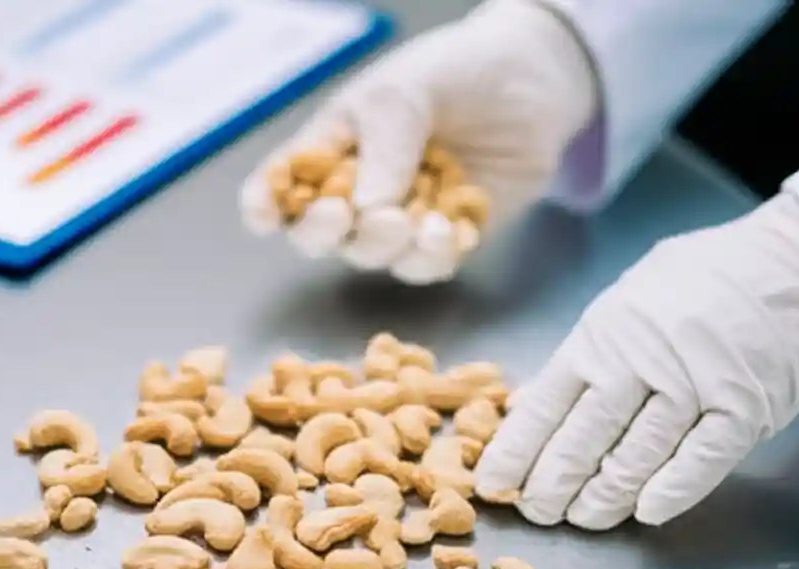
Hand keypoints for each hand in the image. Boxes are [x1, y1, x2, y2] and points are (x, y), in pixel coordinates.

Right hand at [240, 0, 596, 283]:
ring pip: (372, 256)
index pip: (279, 186)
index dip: (264, 206)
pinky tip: (451, 229)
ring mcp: (401, 217)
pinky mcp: (447, 236)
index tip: (266, 217)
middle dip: (327, 233)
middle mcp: (357, 190)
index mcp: (331, 148)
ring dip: (387, 247)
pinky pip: (426, 266)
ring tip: (420, 220)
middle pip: (318, 236)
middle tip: (352, 214)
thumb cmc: (452, 72)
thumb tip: (364, 213)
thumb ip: (382, 150)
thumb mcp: (403, 92)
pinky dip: (434, 256)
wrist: (534, 78)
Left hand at [474, 193, 798, 528]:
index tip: (494, 484)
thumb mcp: (628, 300)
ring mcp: (693, 384)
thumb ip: (587, 354)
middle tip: (537, 513)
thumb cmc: (702, 282)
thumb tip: (531, 406)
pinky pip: (701, 460)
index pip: (546, 406)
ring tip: (582, 519)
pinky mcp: (746, 406)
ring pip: (635, 458)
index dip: (517, 451)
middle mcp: (640, 361)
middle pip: (582, 440)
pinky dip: (671, 490)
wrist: (796, 261)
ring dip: (603, 497)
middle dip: (552, 485)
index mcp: (603, 335)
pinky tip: (645, 512)